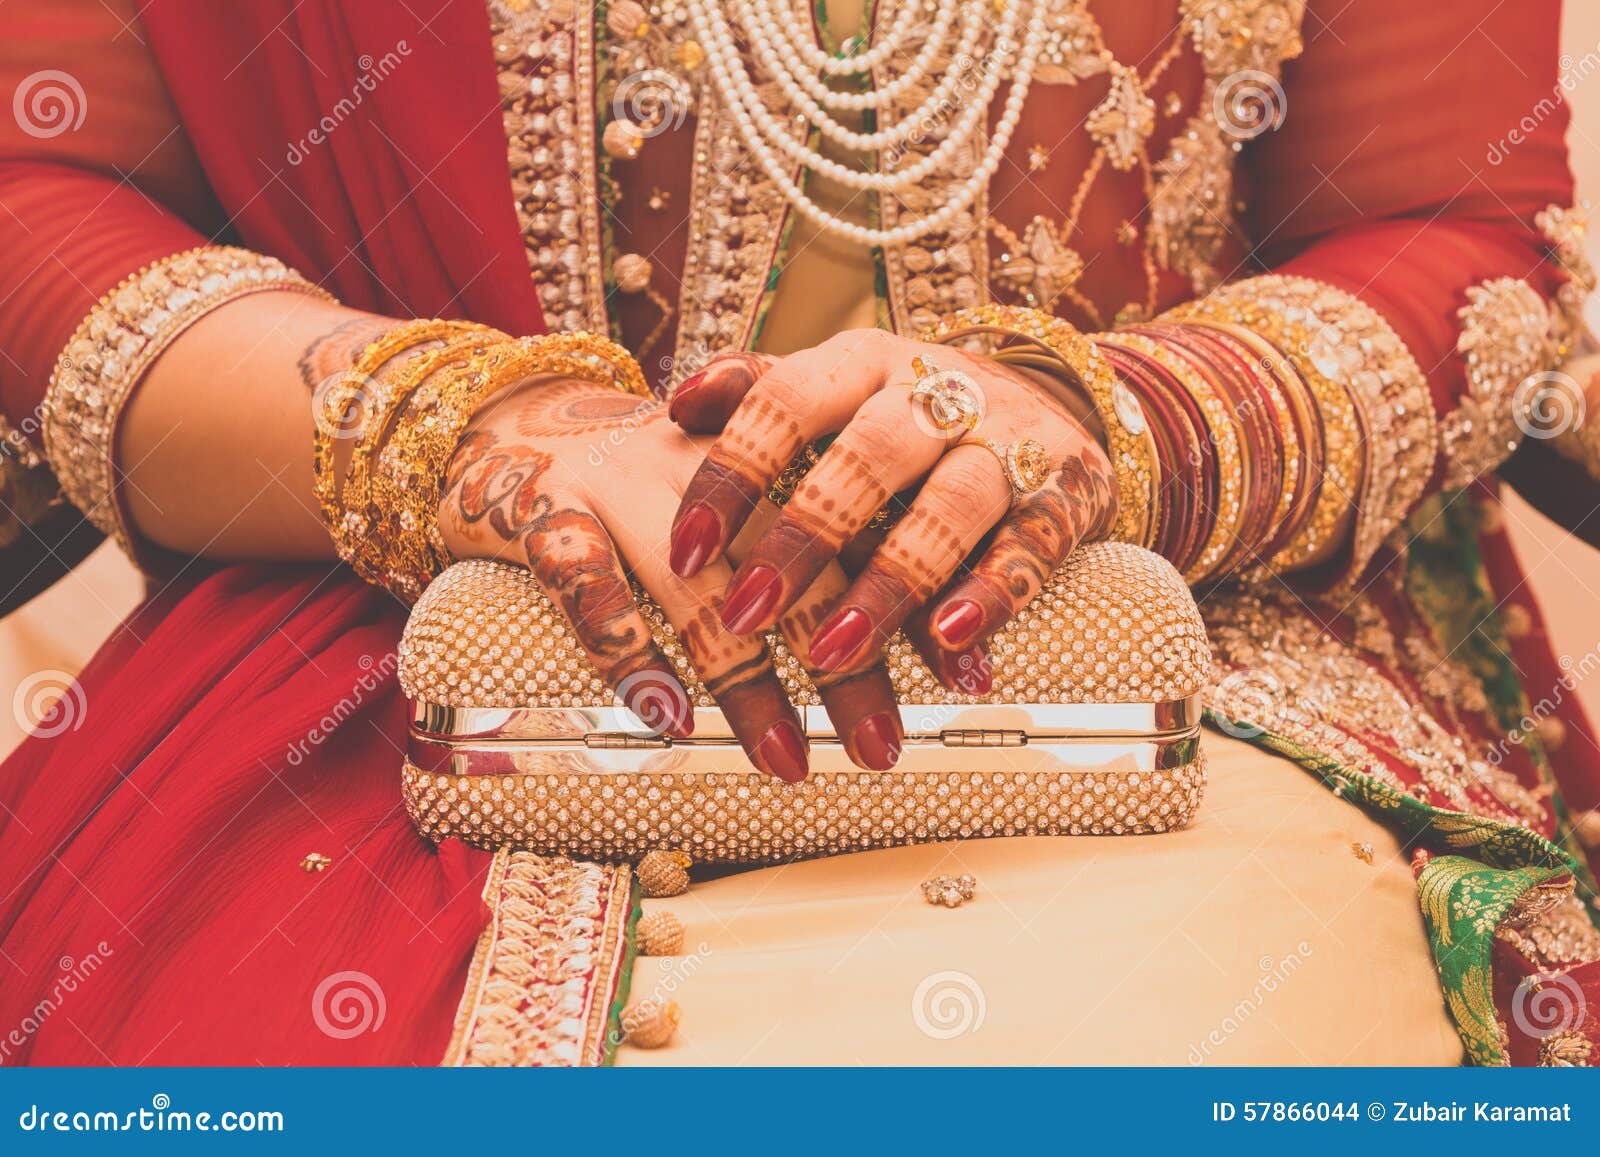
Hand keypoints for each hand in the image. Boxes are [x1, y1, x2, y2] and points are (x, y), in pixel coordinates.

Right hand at [437, 377, 908, 779]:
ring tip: (787, 758)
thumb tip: (916, 641)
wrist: (509, 421)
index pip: (857, 527)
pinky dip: (629, 653)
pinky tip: (668, 715)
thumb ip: (809, 547)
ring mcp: (619, 483)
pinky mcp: (544, 508)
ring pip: (699, 587)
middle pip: (793, 563)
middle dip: (845, 664)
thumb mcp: (733, 494)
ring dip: (748, 682)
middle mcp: (700, 458)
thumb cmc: (643, 486)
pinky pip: (590, 587)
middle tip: (881, 746)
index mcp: (760, 448)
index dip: (911, 605)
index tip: (963, 677)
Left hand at [667, 330, 1116, 674]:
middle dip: (803, 540)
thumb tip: (681, 404)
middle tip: (745, 617)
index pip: (789, 402)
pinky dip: (993, 596)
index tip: (686, 550)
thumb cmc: (906, 414)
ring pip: (953, 504)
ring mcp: (1007, 441)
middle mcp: (936, 391)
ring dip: (892, 583)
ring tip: (836, 654)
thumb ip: (759, 394)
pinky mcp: (1065, 493)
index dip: (734, 475)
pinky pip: (1032, 546)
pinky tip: (953, 647)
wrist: (1053, 402)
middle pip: (870, 455)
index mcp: (863, 363)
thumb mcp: (834, 389)